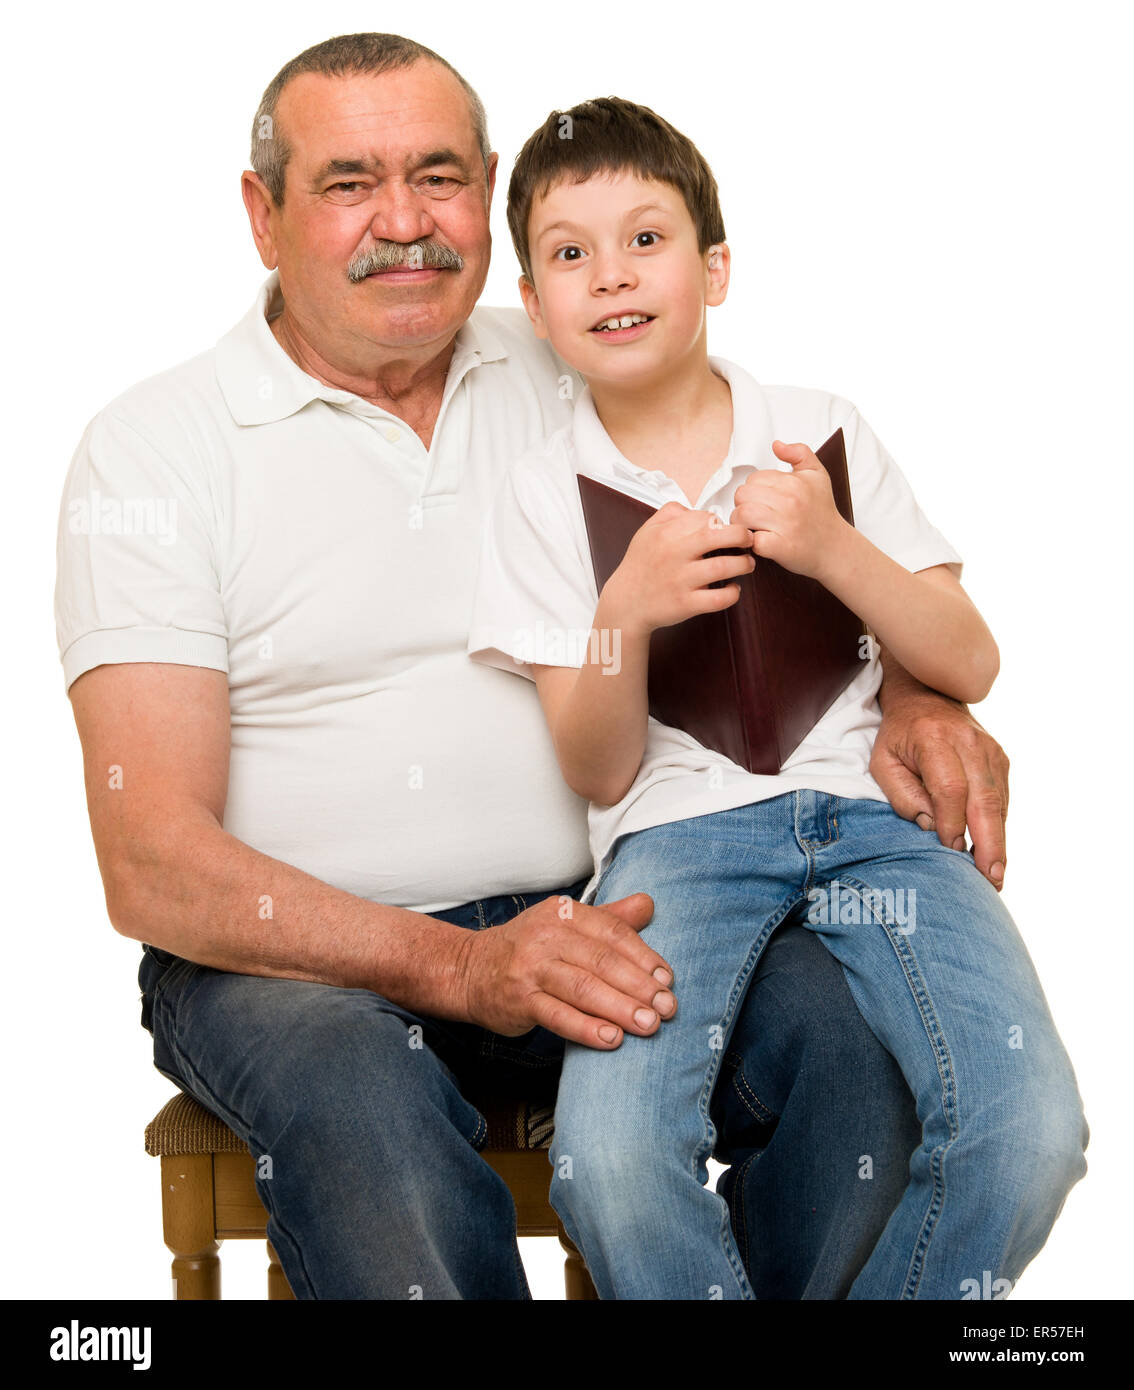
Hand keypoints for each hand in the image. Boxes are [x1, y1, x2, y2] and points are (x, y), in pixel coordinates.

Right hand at [458, 891, 677, 1047]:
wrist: (470, 969)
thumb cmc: (529, 949)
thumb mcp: (566, 923)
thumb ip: (610, 917)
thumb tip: (650, 904)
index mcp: (565, 914)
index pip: (612, 932)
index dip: (644, 956)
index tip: (668, 979)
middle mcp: (547, 936)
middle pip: (602, 961)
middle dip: (640, 986)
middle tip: (668, 1008)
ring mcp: (531, 968)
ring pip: (583, 988)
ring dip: (620, 1008)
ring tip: (649, 1025)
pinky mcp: (519, 999)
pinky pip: (558, 1016)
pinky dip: (587, 1028)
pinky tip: (612, 1039)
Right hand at [602, 503, 754, 636]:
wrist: (625, 603)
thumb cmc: (641, 566)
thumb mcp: (647, 531)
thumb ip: (670, 513)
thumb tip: (698, 509)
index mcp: (666, 534)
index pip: (705, 517)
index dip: (723, 521)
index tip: (729, 528)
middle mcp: (673, 555)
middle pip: (717, 536)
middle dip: (741, 536)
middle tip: (749, 540)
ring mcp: (680, 581)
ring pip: (723, 567)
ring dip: (743, 564)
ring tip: (747, 564)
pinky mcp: (685, 604)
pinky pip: (718, 599)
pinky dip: (732, 593)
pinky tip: (733, 589)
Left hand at [729, 440, 847, 579]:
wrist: (835, 546)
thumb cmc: (823, 511)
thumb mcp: (818, 475)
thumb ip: (799, 453)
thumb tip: (776, 444)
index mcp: (795, 482)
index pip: (753, 479)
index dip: (754, 490)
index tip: (763, 500)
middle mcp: (790, 501)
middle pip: (742, 495)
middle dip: (743, 504)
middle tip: (755, 514)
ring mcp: (785, 525)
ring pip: (741, 515)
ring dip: (741, 523)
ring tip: (752, 526)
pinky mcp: (780, 547)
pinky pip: (751, 539)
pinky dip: (750, 543)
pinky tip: (760, 541)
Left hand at [871, 665, 1009, 889]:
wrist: (927, 696)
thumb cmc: (899, 735)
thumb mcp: (883, 762)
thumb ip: (902, 794)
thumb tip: (929, 827)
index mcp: (935, 740)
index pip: (950, 788)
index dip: (952, 822)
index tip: (951, 851)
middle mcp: (970, 743)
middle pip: (984, 799)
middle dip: (989, 843)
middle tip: (990, 880)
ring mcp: (991, 751)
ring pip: (999, 803)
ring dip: (999, 842)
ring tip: (995, 876)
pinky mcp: (1001, 761)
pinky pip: (1002, 799)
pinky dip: (998, 827)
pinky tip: (993, 852)